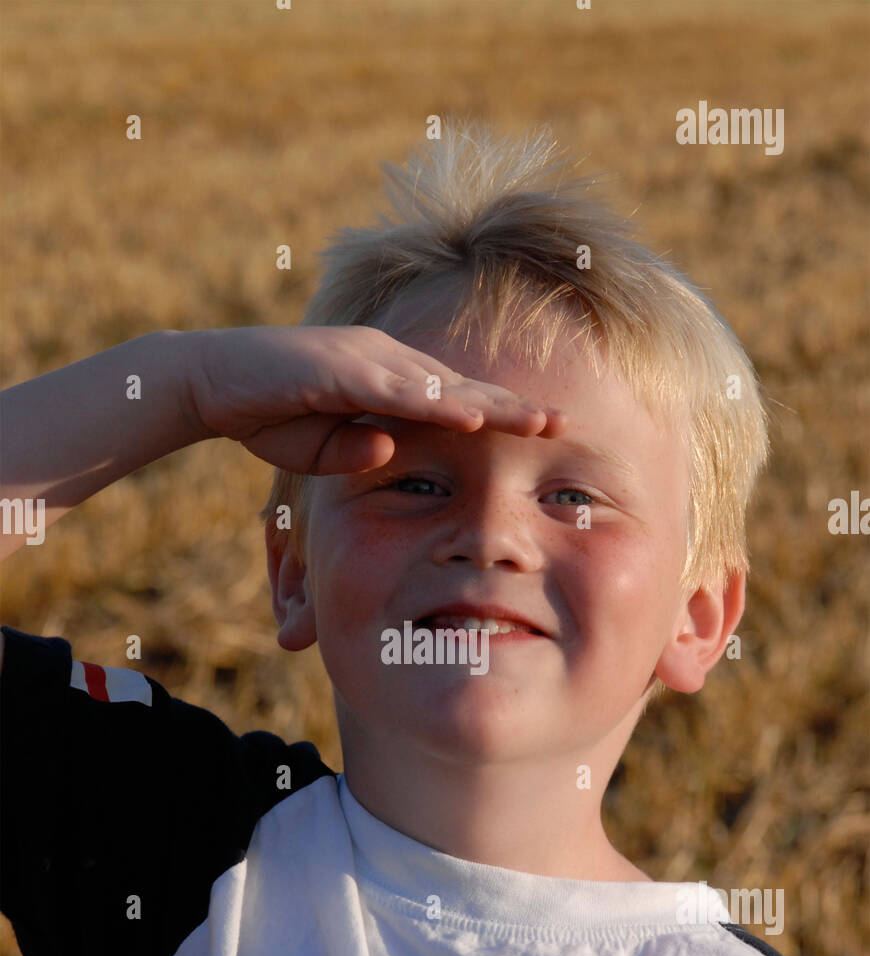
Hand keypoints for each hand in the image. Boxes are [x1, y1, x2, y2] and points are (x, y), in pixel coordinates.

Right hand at [186, 324, 567, 475]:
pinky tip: (469, 417)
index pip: (455, 399)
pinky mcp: (338, 368)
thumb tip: (391, 452)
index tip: (544, 431)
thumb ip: (359, 449)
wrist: (209, 384)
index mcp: (387, 377)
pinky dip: (434, 404)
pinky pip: (394, 389)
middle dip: (513, 406)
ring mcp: (364, 358)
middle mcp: (384, 359)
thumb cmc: (269, 414)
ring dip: (489, 405)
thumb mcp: (323, 449)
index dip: (501, 414)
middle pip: (461, 387)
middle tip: (564, 424)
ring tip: (534, 423)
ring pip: (440, 385)